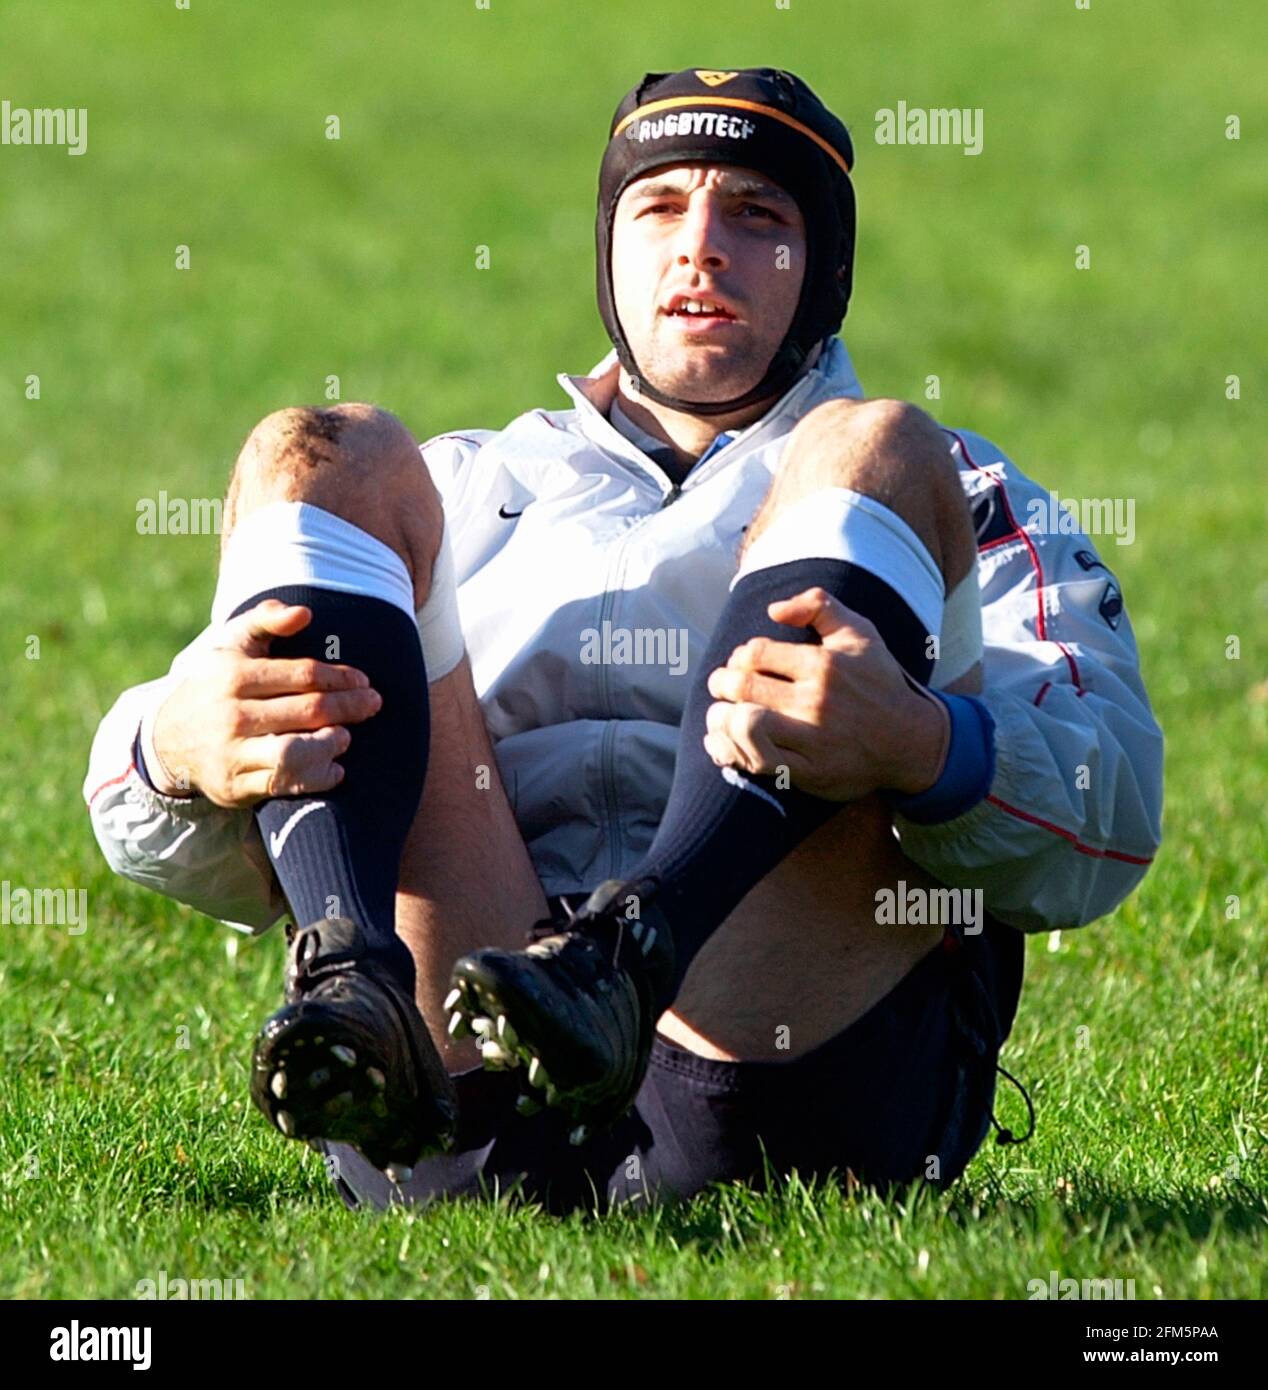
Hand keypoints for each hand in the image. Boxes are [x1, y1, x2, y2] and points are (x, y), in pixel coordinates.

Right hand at [148, 599, 381, 807]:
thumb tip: (303, 613)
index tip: (362, 681)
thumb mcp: (232, 644)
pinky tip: (335, 767)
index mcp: (232, 675)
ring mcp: (231, 754)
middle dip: (349, 707)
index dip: (339, 678)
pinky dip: (317, 778)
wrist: (168, 739)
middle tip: (372, 704)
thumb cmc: (216, 683)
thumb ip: (266, 619)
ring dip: (331, 744)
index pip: (302, 675)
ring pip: (295, 752)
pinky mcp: (234, 786)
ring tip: (347, 736)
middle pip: (306, 711)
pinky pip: (285, 785)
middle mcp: (230, 716)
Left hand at [702, 586, 949, 801]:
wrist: (910, 741)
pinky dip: (729, 752)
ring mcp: (813, 739)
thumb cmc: (878, 682)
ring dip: (720, 718)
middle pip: (742, 686)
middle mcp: (817, 702)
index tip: (741, 665)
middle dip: (720, 684)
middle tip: (722, 687)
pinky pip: (756, 761)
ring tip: (721, 714)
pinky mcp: (810, 773)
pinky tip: (724, 744)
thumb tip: (774, 609)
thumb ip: (819, 605)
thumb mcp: (860, 633)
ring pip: (744, 725)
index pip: (755, 653)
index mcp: (824, 665)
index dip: (738, 657)